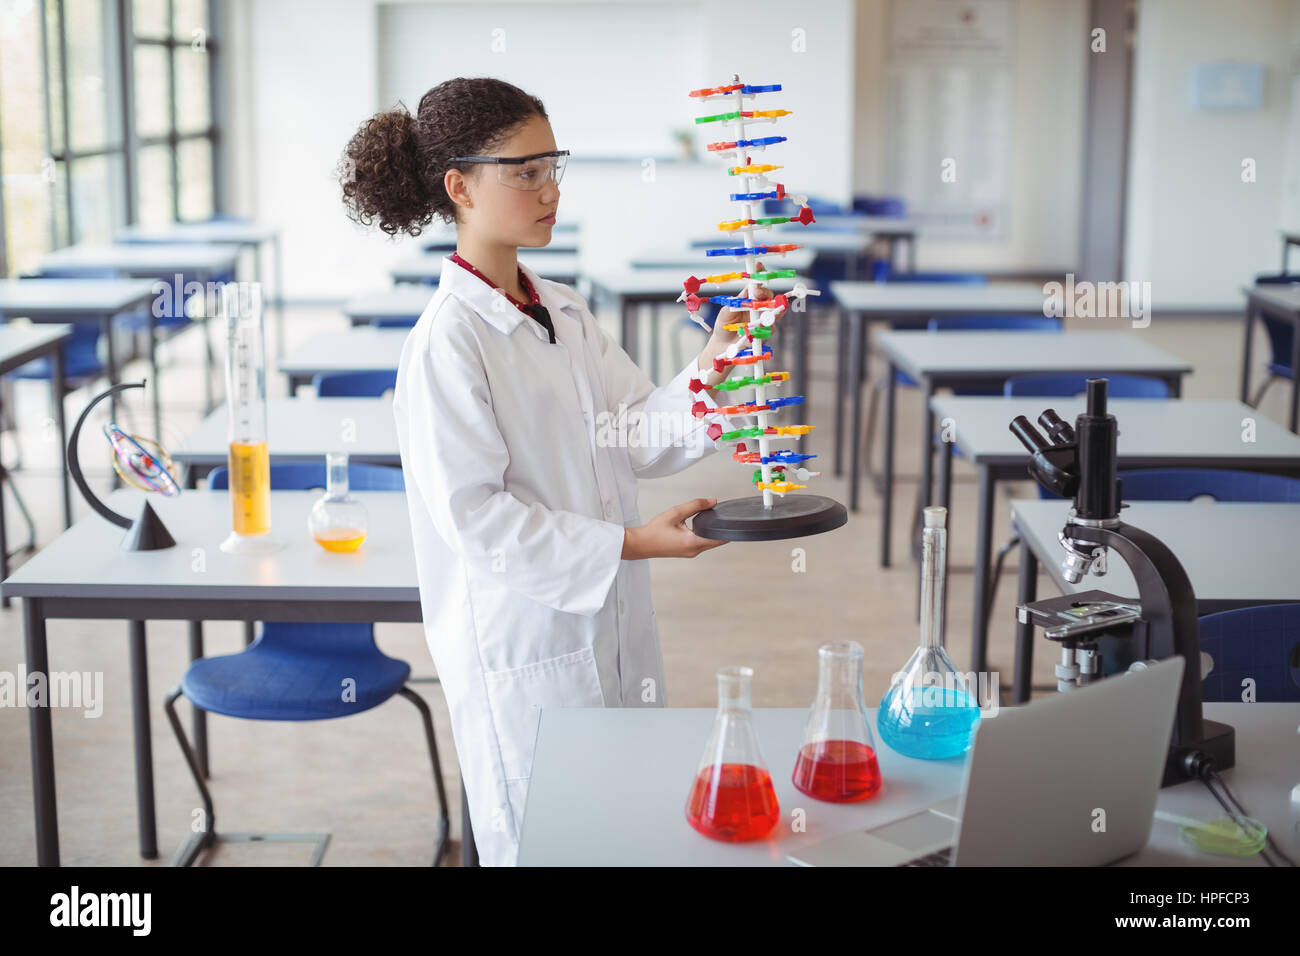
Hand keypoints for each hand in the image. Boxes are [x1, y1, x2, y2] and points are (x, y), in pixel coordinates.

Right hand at [621, 498, 727, 558]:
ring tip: (709, 518)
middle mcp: (694, 551)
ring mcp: (691, 553)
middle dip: (720, 528)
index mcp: (693, 543)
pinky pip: (701, 543)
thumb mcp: (676, 513)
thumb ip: (695, 505)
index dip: (728, 529)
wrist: (640, 544)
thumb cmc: (654, 531)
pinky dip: (703, 535)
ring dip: (711, 531)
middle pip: (716, 541)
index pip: (720, 538)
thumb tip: (712, 501)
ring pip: (709, 542)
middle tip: (721, 515)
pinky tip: (699, 526)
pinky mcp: (686, 552)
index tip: (733, 521)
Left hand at [699, 260, 787, 386]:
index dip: (760, 274)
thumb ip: (737, 302)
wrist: (722, 346)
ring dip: (771, 309)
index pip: (757, 284)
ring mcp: (763, 321)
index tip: (759, 265)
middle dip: (765, 293)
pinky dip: (767, 326)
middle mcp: (759, 308)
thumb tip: (747, 290)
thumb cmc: (723, 326)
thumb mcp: (726, 311)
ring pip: (774, 312)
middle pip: (769, 297)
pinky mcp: (765, 334)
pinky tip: (763, 326)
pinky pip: (770, 329)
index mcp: (749, 299)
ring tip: (765, 307)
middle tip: (758, 292)